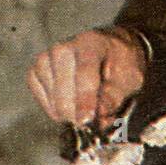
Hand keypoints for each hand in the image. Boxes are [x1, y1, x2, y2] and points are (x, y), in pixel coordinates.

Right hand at [27, 27, 145, 124]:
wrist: (108, 50)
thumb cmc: (120, 63)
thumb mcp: (130, 77)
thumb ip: (114, 96)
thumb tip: (98, 116)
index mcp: (90, 43)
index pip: (84, 75)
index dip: (85, 101)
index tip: (86, 122)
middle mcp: (62, 48)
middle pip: (64, 96)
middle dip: (81, 114)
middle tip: (98, 116)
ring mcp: (45, 59)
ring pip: (55, 105)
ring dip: (72, 113)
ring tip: (87, 104)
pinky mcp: (35, 72)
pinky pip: (44, 104)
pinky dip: (58, 110)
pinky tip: (72, 103)